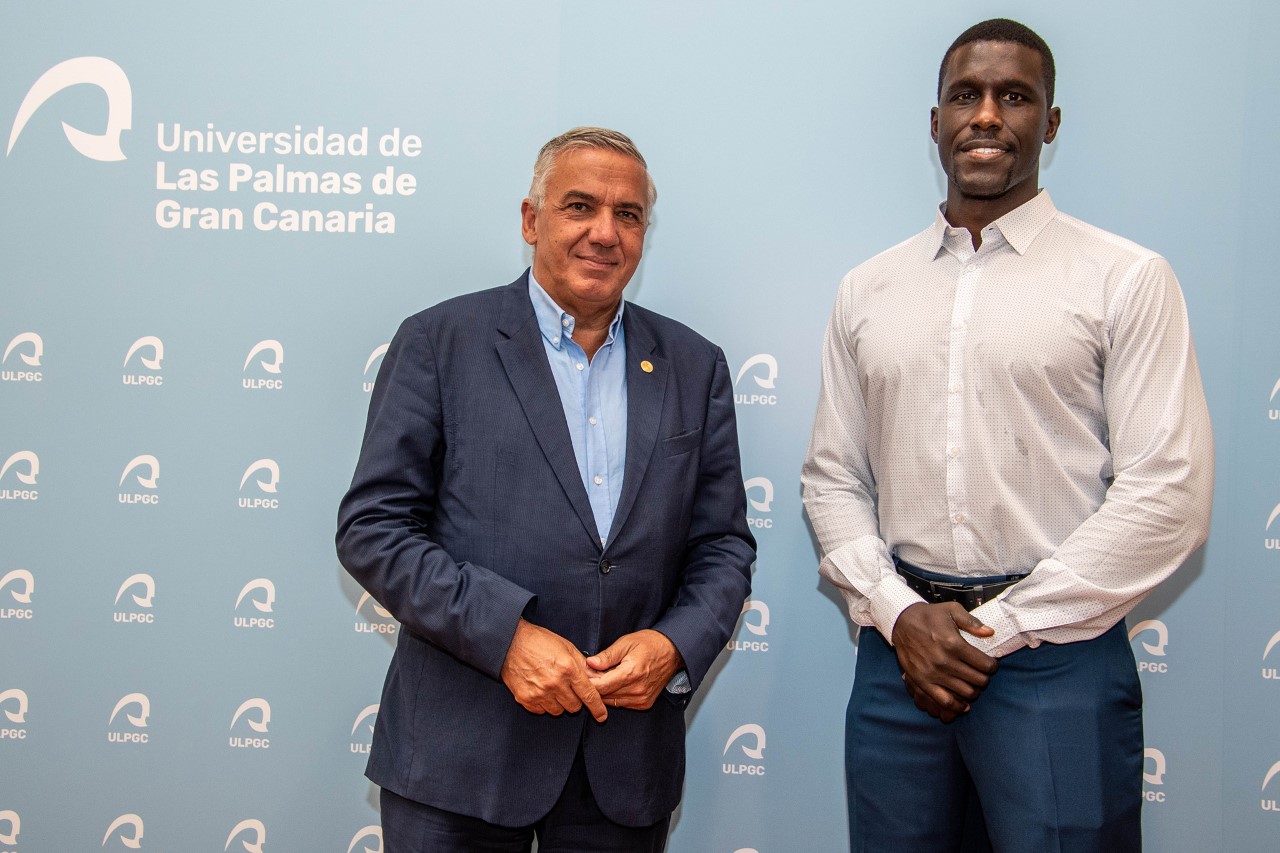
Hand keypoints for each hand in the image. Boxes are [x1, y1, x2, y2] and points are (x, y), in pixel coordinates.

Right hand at [500, 619, 607, 721]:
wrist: (510, 642)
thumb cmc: (540, 641)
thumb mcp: (566, 647)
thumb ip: (583, 666)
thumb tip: (598, 680)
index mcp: (568, 668)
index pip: (588, 695)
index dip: (597, 708)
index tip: (602, 717)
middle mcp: (555, 683)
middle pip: (574, 707)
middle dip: (575, 700)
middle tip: (568, 688)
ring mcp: (539, 693)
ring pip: (558, 711)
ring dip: (559, 703)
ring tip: (552, 687)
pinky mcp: (525, 699)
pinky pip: (542, 711)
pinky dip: (544, 704)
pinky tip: (540, 690)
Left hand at [585, 630, 682, 710]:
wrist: (672, 652)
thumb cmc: (649, 644)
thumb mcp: (626, 643)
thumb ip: (607, 656)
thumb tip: (589, 663)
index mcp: (631, 673)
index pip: (601, 687)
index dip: (588, 682)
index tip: (581, 675)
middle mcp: (637, 690)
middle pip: (604, 696)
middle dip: (594, 687)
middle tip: (588, 675)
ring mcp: (641, 699)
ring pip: (611, 702)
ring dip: (604, 692)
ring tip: (601, 678)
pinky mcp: (644, 703)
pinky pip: (621, 704)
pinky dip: (614, 696)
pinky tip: (613, 684)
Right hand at [890, 602, 997, 720]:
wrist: (901, 622)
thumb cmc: (929, 616)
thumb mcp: (951, 609)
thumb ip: (972, 622)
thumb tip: (990, 633)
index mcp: (954, 644)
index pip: (985, 665)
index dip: (992, 666)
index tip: (990, 664)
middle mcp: (944, 661)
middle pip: (978, 680)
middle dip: (985, 678)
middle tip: (981, 673)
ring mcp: (933, 674)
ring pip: (966, 692)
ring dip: (974, 690)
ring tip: (972, 683)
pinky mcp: (922, 682)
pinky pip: (945, 701)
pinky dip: (958, 706)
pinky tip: (963, 703)